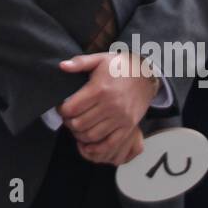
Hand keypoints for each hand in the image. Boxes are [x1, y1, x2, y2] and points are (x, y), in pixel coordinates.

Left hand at [55, 51, 158, 165]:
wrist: (146, 74)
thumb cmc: (120, 66)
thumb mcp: (99, 59)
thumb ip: (80, 62)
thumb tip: (62, 66)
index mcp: (99, 89)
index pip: (72, 108)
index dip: (62, 110)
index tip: (61, 107)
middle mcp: (110, 105)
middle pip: (79, 124)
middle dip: (69, 123)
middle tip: (68, 118)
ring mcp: (120, 118)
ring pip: (92, 136)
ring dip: (80, 135)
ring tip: (77, 128)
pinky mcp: (128, 126)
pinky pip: (110, 144)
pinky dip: (96, 148)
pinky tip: (88, 143)